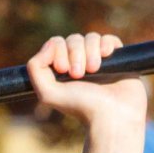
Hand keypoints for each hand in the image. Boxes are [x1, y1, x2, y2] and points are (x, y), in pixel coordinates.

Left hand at [26, 33, 146, 130]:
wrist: (111, 114)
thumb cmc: (81, 107)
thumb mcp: (48, 93)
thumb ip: (35, 68)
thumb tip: (49, 44)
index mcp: (64, 69)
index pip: (57, 43)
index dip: (58, 51)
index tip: (64, 70)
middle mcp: (81, 63)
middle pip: (73, 39)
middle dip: (75, 53)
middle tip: (79, 74)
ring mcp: (100, 60)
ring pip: (91, 38)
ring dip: (90, 51)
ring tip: (93, 70)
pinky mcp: (118, 58)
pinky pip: (108, 39)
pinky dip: (105, 45)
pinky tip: (106, 57)